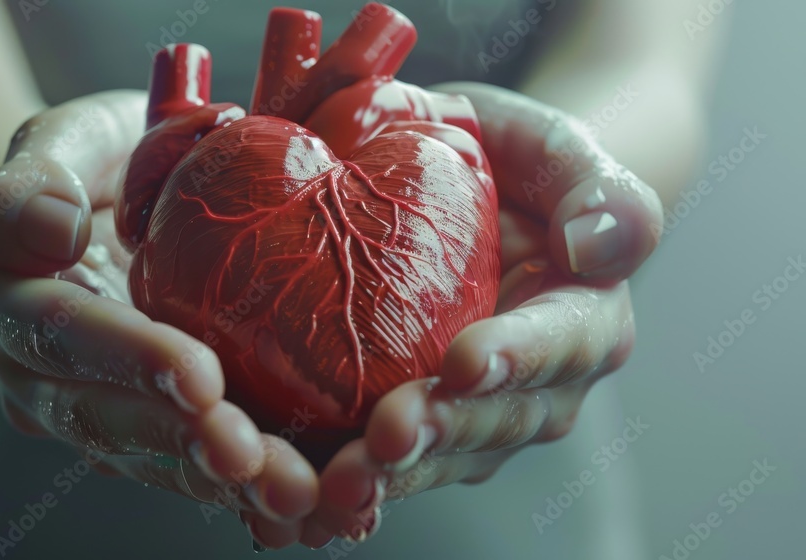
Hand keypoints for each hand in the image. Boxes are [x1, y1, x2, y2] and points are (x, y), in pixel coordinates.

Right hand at [0, 91, 318, 528]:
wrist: (87, 213)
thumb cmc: (85, 166)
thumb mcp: (57, 143)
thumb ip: (33, 180)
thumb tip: (55, 226)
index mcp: (2, 302)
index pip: (61, 333)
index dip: (128, 358)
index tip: (201, 377)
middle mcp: (34, 375)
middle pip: (102, 418)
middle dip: (182, 443)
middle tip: (258, 463)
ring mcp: (87, 409)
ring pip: (147, 458)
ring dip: (218, 482)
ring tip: (290, 494)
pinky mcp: (140, 427)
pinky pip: (183, 465)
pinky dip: (239, 488)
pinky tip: (298, 503)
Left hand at [304, 83, 662, 545]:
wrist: (475, 195)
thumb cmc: (514, 163)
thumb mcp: (554, 149)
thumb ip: (595, 187)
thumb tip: (591, 244)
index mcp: (584, 316)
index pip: (563, 342)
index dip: (517, 359)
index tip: (463, 362)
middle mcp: (541, 382)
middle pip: (498, 420)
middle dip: (441, 432)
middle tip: (385, 439)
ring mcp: (482, 412)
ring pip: (446, 456)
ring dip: (393, 474)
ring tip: (336, 482)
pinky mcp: (426, 425)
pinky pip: (395, 463)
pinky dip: (353, 481)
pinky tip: (305, 501)